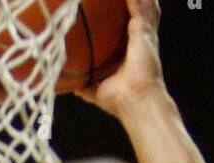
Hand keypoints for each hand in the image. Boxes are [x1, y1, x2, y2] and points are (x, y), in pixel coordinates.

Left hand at [74, 0, 164, 119]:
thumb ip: (85, 85)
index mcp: (133, 49)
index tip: (116, 3)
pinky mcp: (144, 32)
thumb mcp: (96, 91)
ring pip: (144, 4)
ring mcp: (145, 34)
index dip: (128, 11)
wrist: (136, 102)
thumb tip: (68, 85)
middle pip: (141, 8)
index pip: (131, 24)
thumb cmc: (119, 101)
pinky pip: (137, 6)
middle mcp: (142, 38)